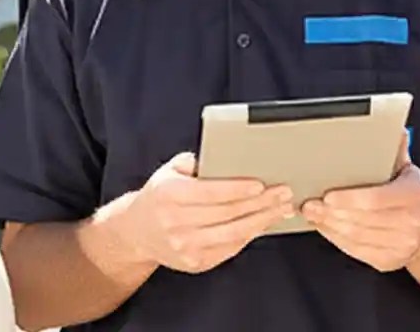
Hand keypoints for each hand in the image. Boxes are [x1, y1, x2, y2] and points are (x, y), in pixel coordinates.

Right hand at [113, 152, 293, 273]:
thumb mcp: (170, 171)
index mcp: (170, 194)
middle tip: (284, 192)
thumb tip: (231, 156)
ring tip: (282, 208)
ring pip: (233, 233)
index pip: (211, 192)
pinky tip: (264, 223)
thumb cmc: (161, 195)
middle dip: (261, 202)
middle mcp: (175, 222)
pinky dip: (250, 235)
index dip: (238, 189)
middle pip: (228, 213)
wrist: (136, 232)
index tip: (261, 183)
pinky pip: (229, 248)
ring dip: (262, 220)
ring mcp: (185, 246)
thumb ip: (196, 162)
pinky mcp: (195, 263)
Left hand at [301, 131, 419, 271]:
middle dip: (330, 212)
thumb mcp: (405, 168)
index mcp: (414, 194)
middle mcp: (411, 222)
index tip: (327, 195)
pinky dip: (334, 238)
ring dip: (329, 225)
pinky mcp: (388, 260)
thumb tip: (394, 128)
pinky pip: (355, 250)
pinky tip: (323, 226)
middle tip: (309, 203)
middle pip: (362, 220)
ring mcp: (401, 245)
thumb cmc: (407, 193)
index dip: (350, 199)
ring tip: (312, 213)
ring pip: (355, 236)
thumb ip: (395, 149)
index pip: (377, 199)